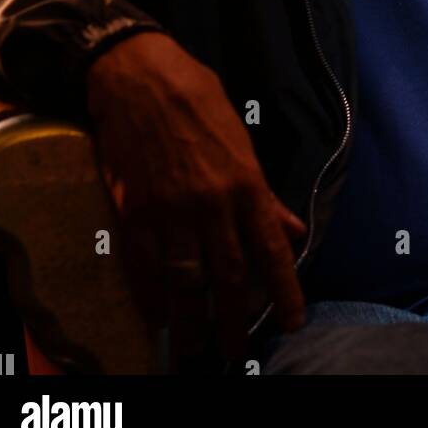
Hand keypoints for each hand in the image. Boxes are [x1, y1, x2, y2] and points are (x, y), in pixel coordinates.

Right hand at [85, 31, 306, 360]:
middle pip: (229, 275)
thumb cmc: (194, 96)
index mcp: (245, 182)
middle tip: (236, 351)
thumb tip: (292, 228)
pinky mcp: (135, 210)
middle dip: (235, 319)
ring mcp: (171, 209)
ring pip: (186, 280)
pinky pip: (145, 266)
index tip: (291, 322)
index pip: (271, 248)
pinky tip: (158, 316)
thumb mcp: (240, 137)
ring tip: (197, 348)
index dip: (283, 290)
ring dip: (193, 321)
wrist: (139, 75)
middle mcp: (212, 202)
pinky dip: (152, 296)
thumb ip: (264, 192)